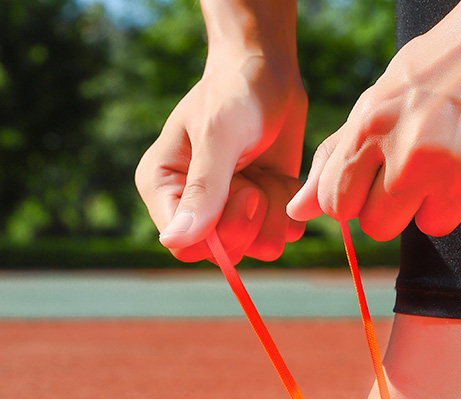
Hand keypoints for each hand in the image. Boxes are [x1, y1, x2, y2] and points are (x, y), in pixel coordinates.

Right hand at [136, 53, 307, 263]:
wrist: (271, 75)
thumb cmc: (237, 93)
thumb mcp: (220, 135)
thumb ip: (204, 189)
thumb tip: (174, 241)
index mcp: (163, 188)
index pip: (184, 246)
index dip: (220, 234)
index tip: (245, 194)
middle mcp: (192, 207)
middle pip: (223, 253)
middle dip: (251, 221)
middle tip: (258, 182)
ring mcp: (229, 212)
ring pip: (257, 249)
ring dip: (274, 213)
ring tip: (270, 177)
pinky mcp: (261, 212)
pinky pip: (281, 236)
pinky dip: (290, 210)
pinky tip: (283, 181)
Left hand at [287, 0, 460, 239]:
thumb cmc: (441, 66)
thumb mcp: (379, 99)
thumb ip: (336, 156)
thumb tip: (296, 211)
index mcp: (374, 127)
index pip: (337, 205)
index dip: (354, 195)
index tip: (374, 176)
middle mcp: (414, 155)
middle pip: (379, 226)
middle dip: (393, 204)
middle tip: (419, 164)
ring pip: (431, 225)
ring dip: (440, 200)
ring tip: (458, 152)